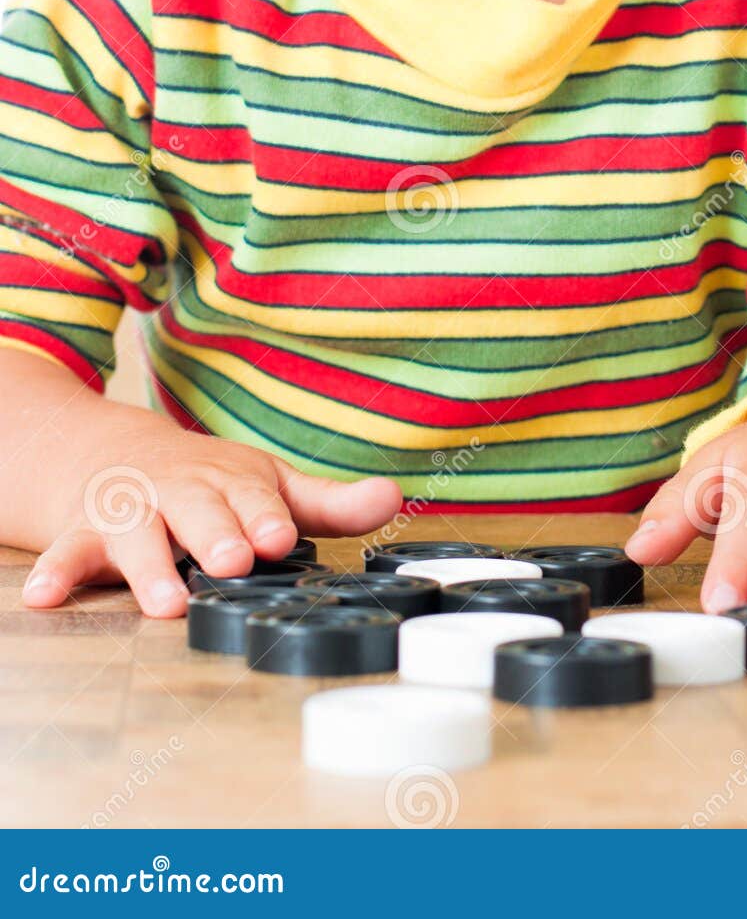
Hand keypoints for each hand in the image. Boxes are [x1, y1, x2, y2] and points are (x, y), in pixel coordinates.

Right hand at [20, 408, 402, 618]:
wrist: (114, 453)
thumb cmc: (210, 483)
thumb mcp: (268, 485)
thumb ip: (328, 502)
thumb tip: (394, 497)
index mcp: (231, 482)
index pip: (254, 498)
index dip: (266, 516)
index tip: (278, 537)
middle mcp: (181, 494)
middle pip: (198, 511)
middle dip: (215, 535)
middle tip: (233, 562)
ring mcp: (131, 513)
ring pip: (137, 536)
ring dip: (148, 567)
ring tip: (164, 602)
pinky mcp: (85, 536)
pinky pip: (67, 554)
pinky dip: (54, 573)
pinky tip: (44, 597)